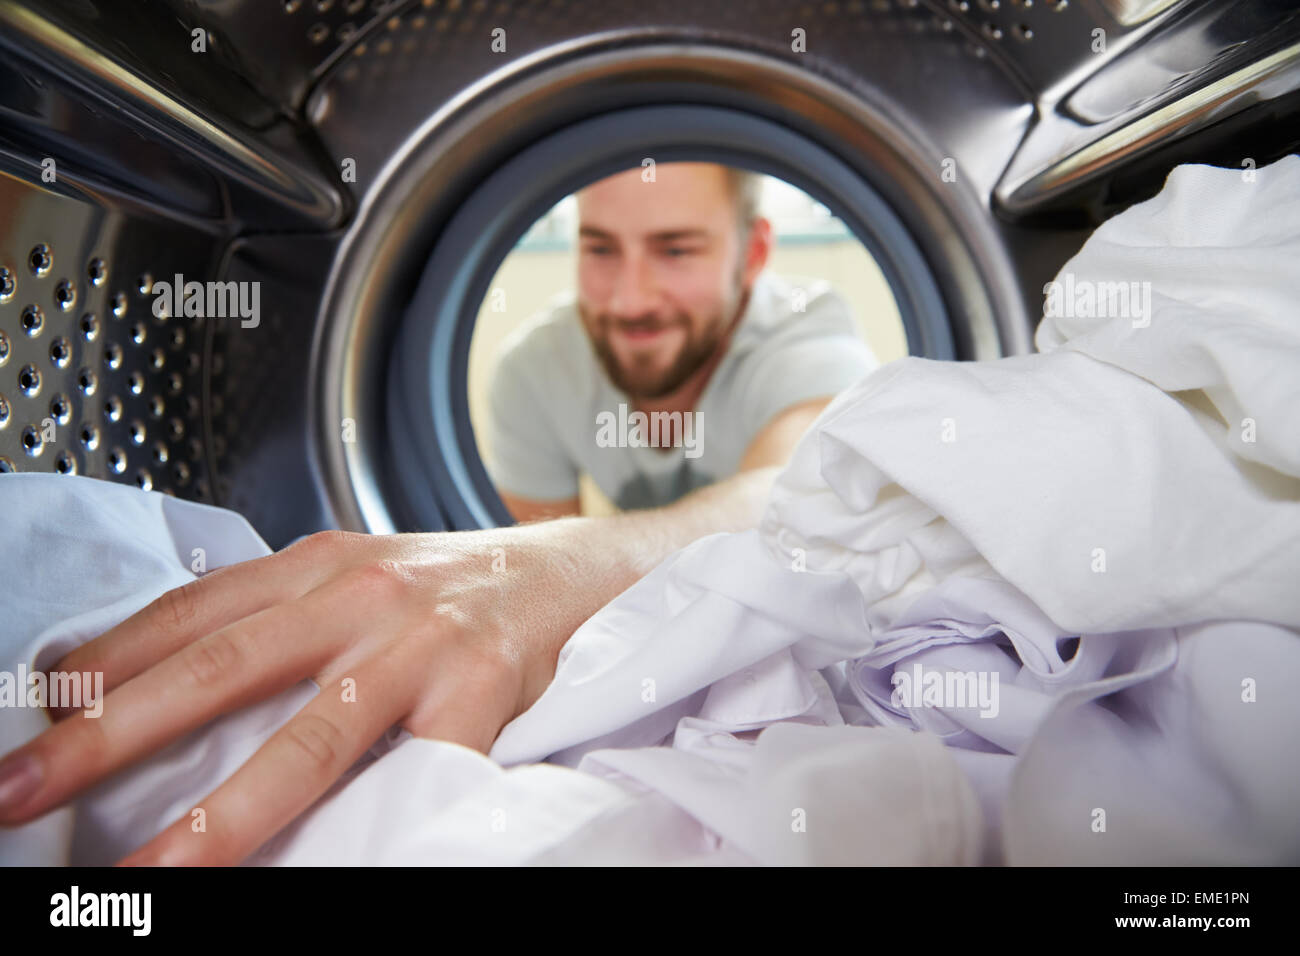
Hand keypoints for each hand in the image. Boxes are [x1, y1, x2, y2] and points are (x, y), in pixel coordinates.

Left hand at [0, 526, 602, 864]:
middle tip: (22, 792)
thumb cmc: (463, 584)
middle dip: (109, 735)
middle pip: (219, 666)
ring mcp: (424, 642)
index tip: (29, 714)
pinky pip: (420, 775)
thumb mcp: (363, 573)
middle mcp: (362, 593)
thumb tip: (177, 679)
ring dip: (223, 811)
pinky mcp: (486, 689)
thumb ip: (285, 614)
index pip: (188, 610)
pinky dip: (377, 824)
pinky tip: (338, 864)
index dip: (100, 663)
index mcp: (320, 563)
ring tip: (156, 870)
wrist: (584, 567)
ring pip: (311, 736)